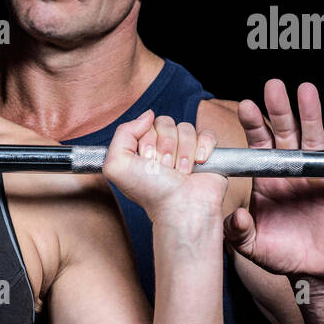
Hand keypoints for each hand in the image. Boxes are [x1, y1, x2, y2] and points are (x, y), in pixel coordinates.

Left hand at [102, 110, 226, 222]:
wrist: (182, 208)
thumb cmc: (150, 191)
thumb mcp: (116, 165)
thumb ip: (121, 134)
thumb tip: (147, 115)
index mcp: (141, 149)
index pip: (145, 124)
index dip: (147, 141)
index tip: (147, 162)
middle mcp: (162, 148)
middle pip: (165, 122)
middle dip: (165, 146)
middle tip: (164, 168)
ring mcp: (185, 150)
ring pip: (185, 127)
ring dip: (183, 152)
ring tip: (180, 172)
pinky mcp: (206, 153)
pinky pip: (207, 134)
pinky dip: (203, 147)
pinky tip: (198, 163)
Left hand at [225, 80, 323, 280]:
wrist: (312, 271)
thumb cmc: (279, 254)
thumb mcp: (250, 246)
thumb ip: (238, 232)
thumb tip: (235, 217)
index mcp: (265, 179)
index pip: (258, 144)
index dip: (253, 125)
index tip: (246, 106)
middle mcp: (289, 171)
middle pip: (285, 133)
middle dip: (280, 109)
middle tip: (274, 87)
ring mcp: (315, 175)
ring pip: (313, 139)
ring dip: (311, 115)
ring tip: (307, 91)